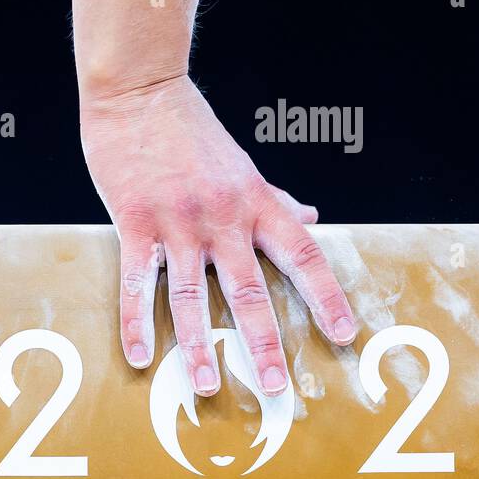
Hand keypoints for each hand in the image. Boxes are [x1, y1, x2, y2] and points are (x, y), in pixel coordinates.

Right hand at [81, 75, 357, 396]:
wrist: (142, 91)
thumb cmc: (192, 130)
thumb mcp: (243, 166)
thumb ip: (276, 199)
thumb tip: (312, 218)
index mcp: (257, 203)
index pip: (303, 255)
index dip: (325, 296)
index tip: (343, 332)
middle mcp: (225, 217)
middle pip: (251, 289)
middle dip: (264, 342)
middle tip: (277, 386)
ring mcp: (179, 222)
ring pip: (193, 296)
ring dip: (200, 346)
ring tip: (207, 386)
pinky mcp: (136, 222)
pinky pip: (139, 281)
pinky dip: (137, 322)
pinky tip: (141, 356)